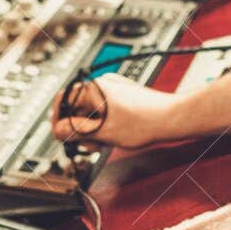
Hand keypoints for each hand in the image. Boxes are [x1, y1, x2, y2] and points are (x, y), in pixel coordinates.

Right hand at [50, 73, 176, 150]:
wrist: (172, 118)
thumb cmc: (144, 122)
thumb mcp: (104, 132)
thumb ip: (77, 130)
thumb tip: (58, 130)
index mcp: (93, 89)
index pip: (63, 101)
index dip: (58, 121)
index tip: (61, 136)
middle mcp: (101, 85)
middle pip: (76, 108)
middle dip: (79, 128)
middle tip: (87, 144)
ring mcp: (112, 90)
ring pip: (90, 111)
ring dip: (91, 129)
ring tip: (102, 143)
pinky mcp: (121, 97)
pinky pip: (103, 111)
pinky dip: (103, 124)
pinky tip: (111, 136)